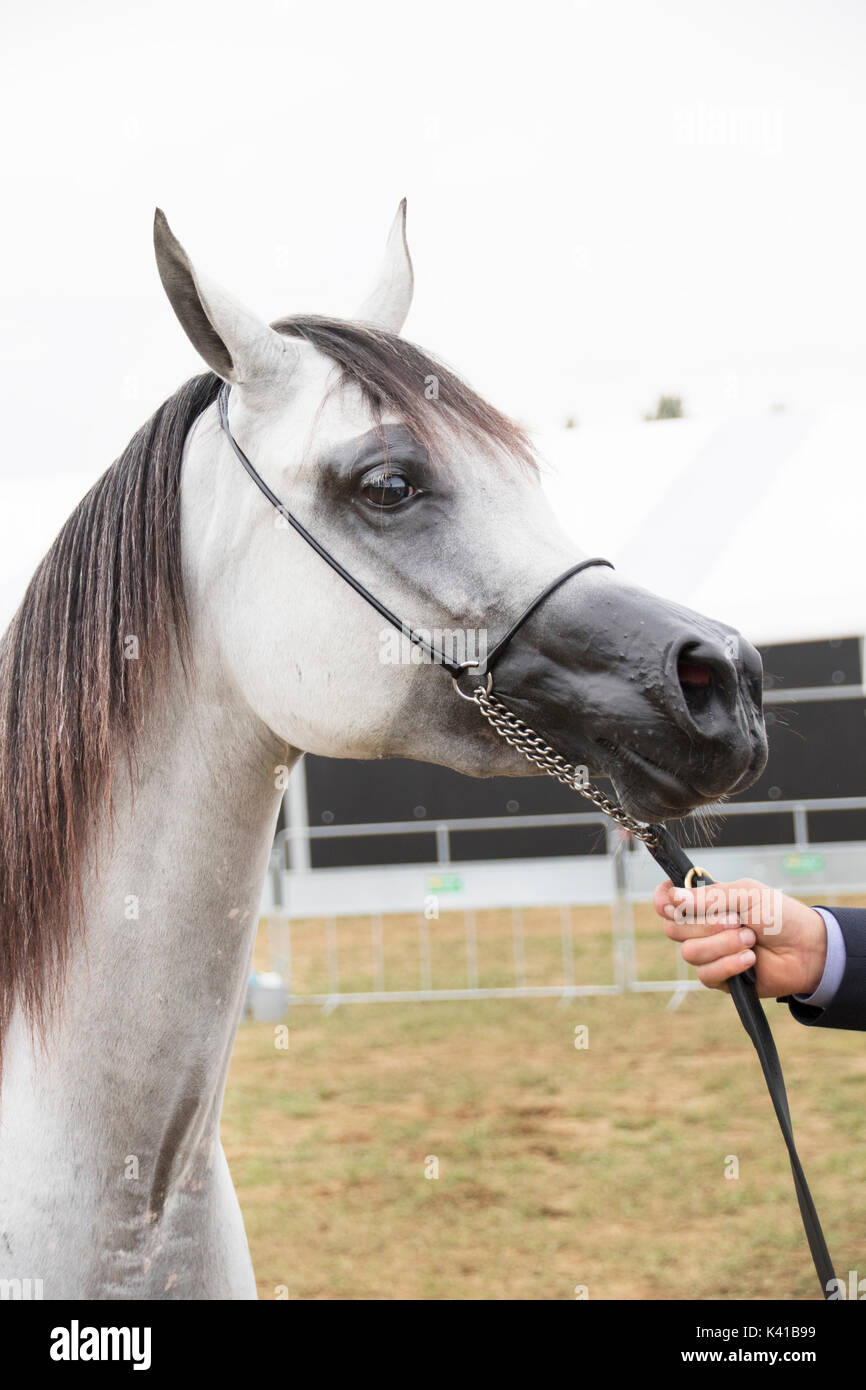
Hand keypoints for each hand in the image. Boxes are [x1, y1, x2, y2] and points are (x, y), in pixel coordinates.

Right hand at [653, 877, 828, 998]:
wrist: (807, 949)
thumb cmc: (779, 915)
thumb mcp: (747, 895)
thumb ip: (709, 897)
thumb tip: (672, 898)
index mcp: (705, 902)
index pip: (667, 900)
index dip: (663, 901)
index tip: (670, 902)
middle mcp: (702, 928)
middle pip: (673, 928)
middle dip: (704, 925)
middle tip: (736, 921)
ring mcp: (709, 954)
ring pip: (689, 953)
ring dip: (721, 945)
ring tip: (750, 940)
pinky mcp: (720, 978)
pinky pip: (706, 975)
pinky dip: (729, 965)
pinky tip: (750, 960)